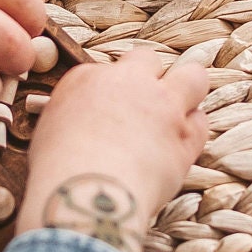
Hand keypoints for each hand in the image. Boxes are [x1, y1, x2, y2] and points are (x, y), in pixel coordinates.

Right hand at [16, 50, 211, 251]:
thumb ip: (72, 118)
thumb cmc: (58, 170)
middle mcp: (129, 83)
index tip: (109, 109)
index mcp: (88, 78)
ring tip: (177, 111)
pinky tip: (181, 142)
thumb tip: (83, 126)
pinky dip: (193, 130)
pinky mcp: (185, 137)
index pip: (107, 70)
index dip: (110, 91)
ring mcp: (163, 107)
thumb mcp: (49, 132)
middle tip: (144, 103)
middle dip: (149, 76)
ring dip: (187, 90)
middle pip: (149, 59)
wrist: (88, 192)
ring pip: (193, 77)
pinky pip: (201, 123)